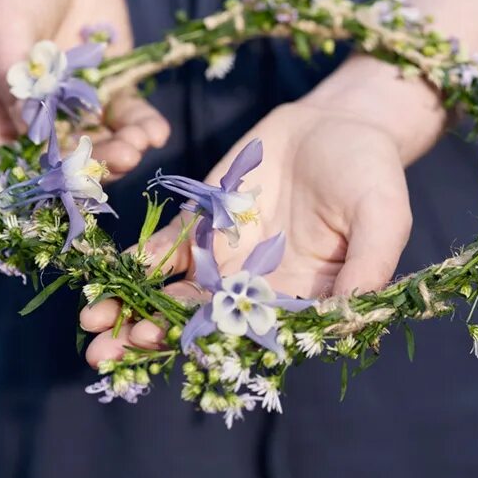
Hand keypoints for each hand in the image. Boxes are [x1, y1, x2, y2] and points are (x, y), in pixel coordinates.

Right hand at [0, 0, 168, 170]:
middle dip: (96, 163)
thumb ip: (16, 76)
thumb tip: (31, 128)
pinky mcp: (110, 86)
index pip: (17, 160)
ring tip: (143, 144)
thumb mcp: (5, 25)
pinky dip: (143, 125)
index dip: (44, 175)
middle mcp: (37, 117)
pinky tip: (158, 132)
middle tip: (122, 159)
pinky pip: (127, 115)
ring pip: (101, 141)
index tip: (72, 176)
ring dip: (124, 148)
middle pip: (66, 158)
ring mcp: (76, 104)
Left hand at [81, 57, 446, 365]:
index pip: (250, 336)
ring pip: (177, 290)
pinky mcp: (210, 218)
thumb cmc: (372, 171)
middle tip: (107, 354)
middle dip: (155, 338)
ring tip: (94, 323)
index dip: (210, 349)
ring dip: (134, 309)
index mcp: (302, 297)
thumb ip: (368, 265)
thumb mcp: (383, 216)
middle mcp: (259, 284)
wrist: (339, 120)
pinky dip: (142, 261)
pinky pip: (172, 246)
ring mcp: (230, 253)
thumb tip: (350, 319)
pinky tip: (115, 272)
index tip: (171, 357)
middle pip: (203, 322)